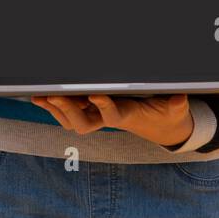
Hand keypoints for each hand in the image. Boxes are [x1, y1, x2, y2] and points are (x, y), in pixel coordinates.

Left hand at [29, 94, 193, 147]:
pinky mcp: (90, 112)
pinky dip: (53, 106)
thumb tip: (178, 97)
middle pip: (83, 122)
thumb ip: (176, 104)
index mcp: (127, 116)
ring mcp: (96, 118)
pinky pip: (66, 114)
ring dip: (56, 109)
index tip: (95, 94)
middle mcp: (107, 119)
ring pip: (71, 120)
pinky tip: (40, 96)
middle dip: (68, 109)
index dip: (104, 107)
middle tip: (55, 94)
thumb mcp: (175, 109)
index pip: (113, 115)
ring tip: (41, 95)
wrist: (158, 123)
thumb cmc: (165, 112)